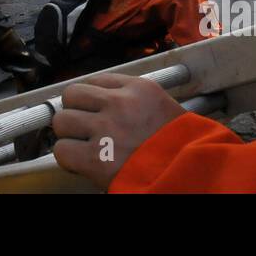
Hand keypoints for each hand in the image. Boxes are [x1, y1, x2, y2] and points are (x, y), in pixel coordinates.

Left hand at [51, 73, 184, 189]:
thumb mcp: (164, 107)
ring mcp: (106, 130)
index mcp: (138, 88)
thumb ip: (135, 101)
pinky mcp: (96, 159)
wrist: (193, 175)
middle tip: (84, 127)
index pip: (96, 80)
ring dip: (69, 135)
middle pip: (72, 95)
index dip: (91, 98)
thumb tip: (104, 104)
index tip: (94, 110)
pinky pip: (62, 150)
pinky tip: (80, 162)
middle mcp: (119, 104)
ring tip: (82, 145)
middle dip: (75, 111)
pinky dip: (68, 158)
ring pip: (62, 121)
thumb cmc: (183, 146)